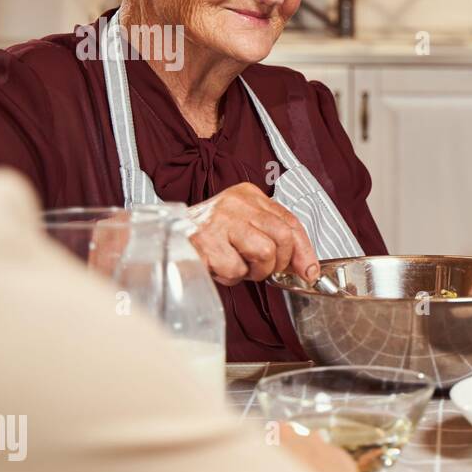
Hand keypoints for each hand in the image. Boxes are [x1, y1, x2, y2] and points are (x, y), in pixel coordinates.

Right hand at [186, 182, 318, 286]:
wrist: (163, 236)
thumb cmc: (207, 235)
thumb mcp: (243, 226)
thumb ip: (273, 238)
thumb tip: (304, 266)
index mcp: (248, 195)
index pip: (290, 221)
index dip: (304, 250)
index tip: (309, 270)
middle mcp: (236, 203)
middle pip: (282, 238)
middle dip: (279, 263)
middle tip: (264, 270)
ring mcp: (221, 220)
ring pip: (265, 254)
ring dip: (255, 271)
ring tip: (237, 265)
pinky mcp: (206, 241)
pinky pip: (236, 269)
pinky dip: (229, 277)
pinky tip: (217, 266)